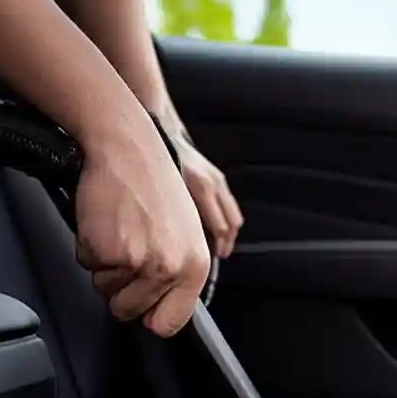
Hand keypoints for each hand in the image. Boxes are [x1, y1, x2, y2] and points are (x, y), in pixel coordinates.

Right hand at [74, 126, 210, 337]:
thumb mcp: (185, 231)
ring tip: (117, 228)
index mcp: (195, 266)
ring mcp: (139, 262)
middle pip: (129, 310)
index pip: (169, 323)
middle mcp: (170, 268)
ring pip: (104, 288)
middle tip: (124, 249)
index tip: (141, 300)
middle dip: (119, 287)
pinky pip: (86, 265)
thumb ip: (177, 272)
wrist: (128, 148)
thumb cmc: (153, 184)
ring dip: (103, 263)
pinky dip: (87, 245)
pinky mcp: (108, 252)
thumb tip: (159, 310)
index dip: (148, 314)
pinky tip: (103, 220)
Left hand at [174, 131, 243, 258]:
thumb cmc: (162, 168)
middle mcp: (215, 184)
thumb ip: (179, 214)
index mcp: (203, 189)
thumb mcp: (168, 192)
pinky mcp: (219, 178)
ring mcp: (219, 181)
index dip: (218, 246)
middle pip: (232, 223)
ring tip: (219, 245)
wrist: (167, 138)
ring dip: (229, 232)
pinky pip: (229, 205)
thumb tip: (183, 240)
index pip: (220, 227)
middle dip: (227, 242)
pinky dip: (227, 219)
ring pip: (234, 215)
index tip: (212, 258)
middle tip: (218, 256)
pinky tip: (216, 227)